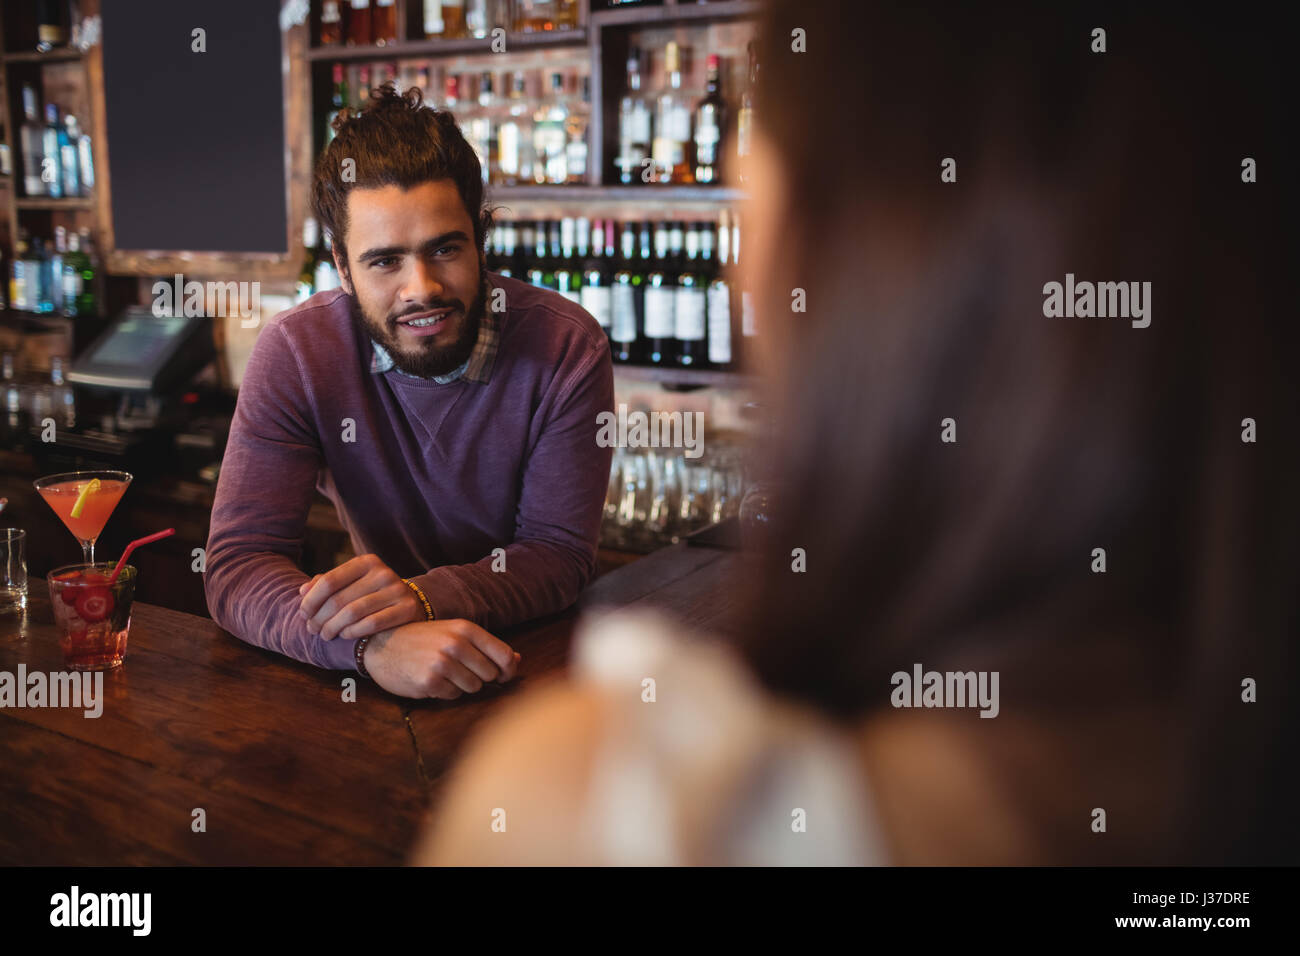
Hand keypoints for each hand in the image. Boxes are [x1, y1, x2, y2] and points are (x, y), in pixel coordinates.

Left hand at [298, 553, 424, 640]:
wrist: (410, 602)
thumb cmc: (371, 594)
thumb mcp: (351, 583)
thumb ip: (326, 584)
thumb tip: (302, 592)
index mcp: (367, 561)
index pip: (329, 581)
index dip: (311, 600)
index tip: (303, 614)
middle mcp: (383, 573)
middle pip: (339, 599)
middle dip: (319, 618)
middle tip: (312, 629)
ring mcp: (397, 590)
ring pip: (353, 613)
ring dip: (333, 628)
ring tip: (325, 635)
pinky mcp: (406, 609)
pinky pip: (372, 624)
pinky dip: (353, 632)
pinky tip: (345, 635)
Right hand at [362, 619, 521, 699]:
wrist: (382, 644)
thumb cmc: (423, 639)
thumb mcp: (454, 633)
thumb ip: (485, 646)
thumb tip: (518, 660)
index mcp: (466, 629)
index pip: (505, 655)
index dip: (509, 670)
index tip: (503, 675)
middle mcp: (456, 644)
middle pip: (491, 674)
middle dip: (481, 677)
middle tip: (462, 670)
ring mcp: (442, 663)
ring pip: (474, 687)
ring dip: (462, 685)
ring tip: (444, 673)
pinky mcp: (429, 681)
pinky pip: (454, 695)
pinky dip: (446, 691)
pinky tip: (432, 680)